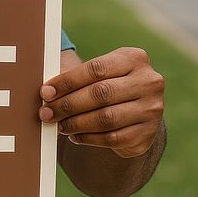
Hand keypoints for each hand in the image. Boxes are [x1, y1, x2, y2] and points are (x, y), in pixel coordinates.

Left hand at [39, 48, 163, 157]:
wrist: (136, 112)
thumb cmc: (107, 86)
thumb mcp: (97, 74)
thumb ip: (74, 76)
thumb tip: (46, 91)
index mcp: (134, 58)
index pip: (95, 69)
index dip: (67, 81)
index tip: (46, 92)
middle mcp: (149, 82)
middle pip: (101, 94)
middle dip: (68, 104)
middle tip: (46, 112)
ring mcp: (152, 109)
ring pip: (106, 118)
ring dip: (76, 123)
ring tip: (60, 125)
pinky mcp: (147, 133)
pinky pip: (111, 138)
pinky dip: (88, 138)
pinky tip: (75, 136)